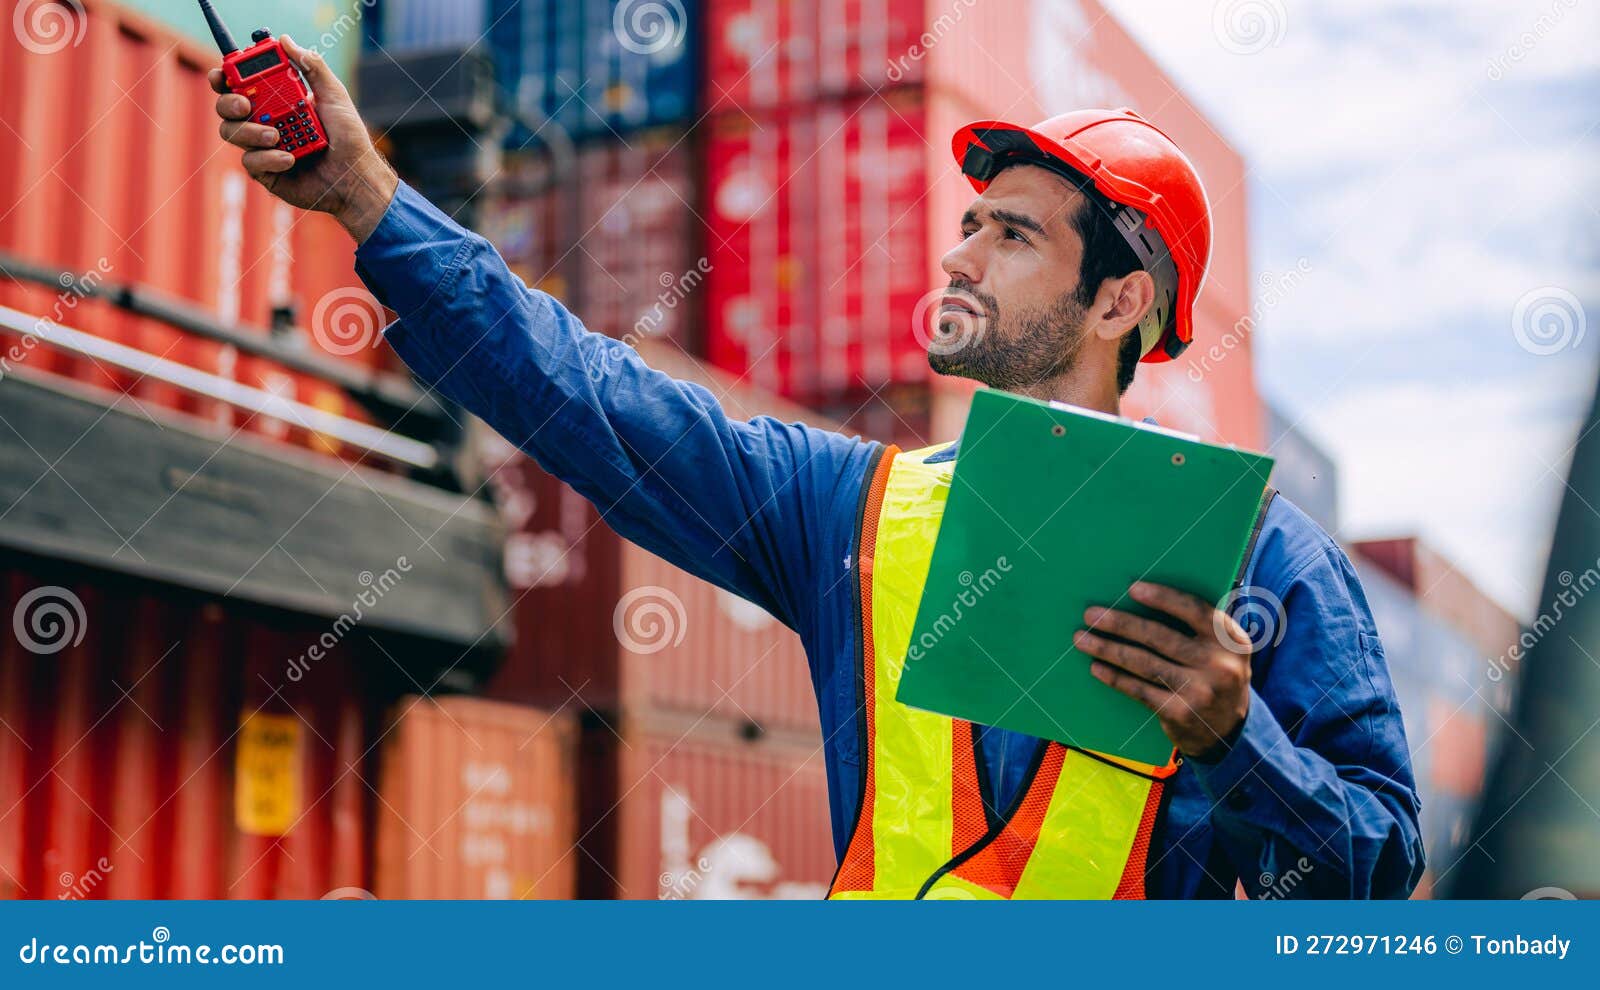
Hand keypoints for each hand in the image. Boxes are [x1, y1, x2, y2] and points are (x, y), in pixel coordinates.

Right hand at [209, 35, 397, 241]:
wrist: (356, 178)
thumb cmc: (349, 138)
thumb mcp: (334, 96)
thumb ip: (312, 67)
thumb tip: (286, 40)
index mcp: (277, 100)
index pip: (241, 83)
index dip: (225, 77)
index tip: (224, 74)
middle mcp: (265, 121)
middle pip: (226, 106)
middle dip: (229, 102)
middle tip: (245, 105)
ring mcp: (263, 147)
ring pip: (232, 132)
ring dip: (251, 131)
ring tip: (276, 136)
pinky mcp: (266, 172)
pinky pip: (251, 161)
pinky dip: (268, 158)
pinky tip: (290, 159)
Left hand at [1073, 582, 1254, 759]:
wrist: (1229, 732)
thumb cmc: (1215, 676)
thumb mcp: (1223, 650)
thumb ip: (1199, 627)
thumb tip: (1142, 597)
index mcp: (1232, 640)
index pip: (1196, 611)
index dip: (1163, 598)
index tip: (1132, 588)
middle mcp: (1220, 665)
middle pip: (1161, 637)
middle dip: (1121, 623)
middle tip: (1090, 614)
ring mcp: (1200, 692)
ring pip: (1144, 663)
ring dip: (1108, 649)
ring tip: (1082, 639)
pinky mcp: (1179, 713)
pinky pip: (1139, 689)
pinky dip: (1115, 677)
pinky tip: (1096, 667)